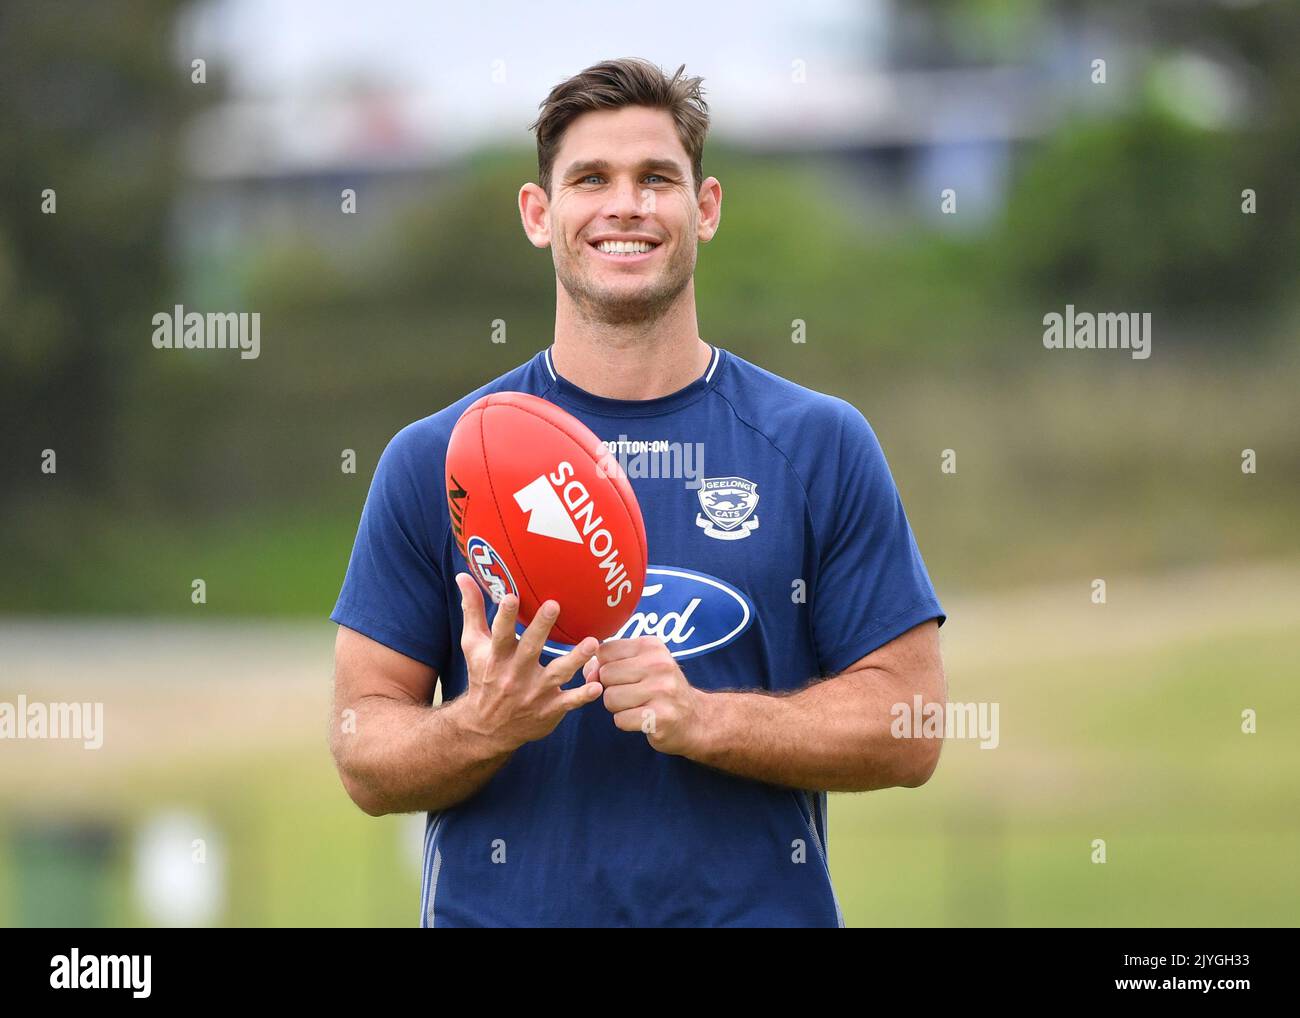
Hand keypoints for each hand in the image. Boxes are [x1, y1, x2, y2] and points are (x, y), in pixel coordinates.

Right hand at [455, 573, 602, 754]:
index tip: (511, 596)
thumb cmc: (483, 677)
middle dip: (541, 628)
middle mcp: (515, 675)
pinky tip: (598, 685)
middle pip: (530, 649)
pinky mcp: (550, 709)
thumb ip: (472, 610)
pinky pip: (569, 701)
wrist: (486, 728)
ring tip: (593, 642)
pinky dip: (583, 696)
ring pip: (557, 674)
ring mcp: (534, 693)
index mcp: (497, 657)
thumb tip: (463, 575)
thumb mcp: (474, 646)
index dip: (505, 616)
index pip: (500, 634)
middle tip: (554, 605)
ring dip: (576, 659)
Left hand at [584, 636, 706, 756]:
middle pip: (605, 675)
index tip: (620, 676)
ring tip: (638, 706)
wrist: (695, 719)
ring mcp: (662, 691)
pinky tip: (643, 719)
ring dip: (618, 707)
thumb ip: (610, 662)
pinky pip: (620, 719)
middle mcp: (659, 664)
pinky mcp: (660, 717)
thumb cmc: (661, 689)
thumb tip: (588, 670)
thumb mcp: (641, 665)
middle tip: (633, 694)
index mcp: (652, 646)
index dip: (603, 667)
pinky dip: (626, 722)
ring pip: (610, 698)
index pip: (605, 651)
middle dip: (611, 688)